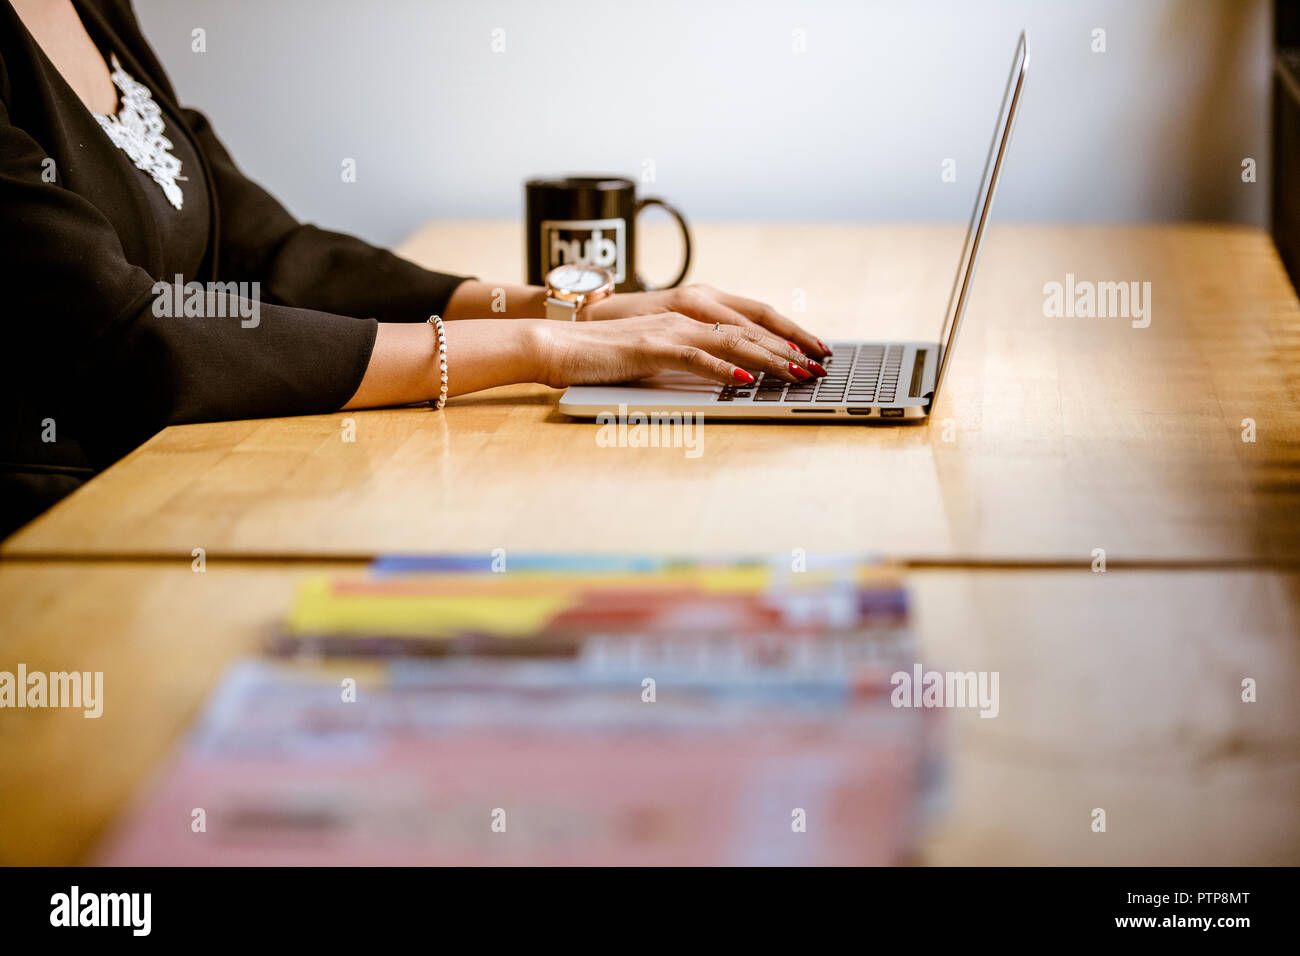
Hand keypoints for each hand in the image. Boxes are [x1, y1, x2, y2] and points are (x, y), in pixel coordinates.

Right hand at [530, 313, 827, 389]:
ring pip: (734, 341)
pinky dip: (726, 370)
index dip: (787, 333)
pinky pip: (698, 357)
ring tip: (798, 375)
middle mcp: (686, 311)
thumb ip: (691, 353)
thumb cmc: (606, 351)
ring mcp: (671, 327)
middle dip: (791, 347)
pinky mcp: (653, 347)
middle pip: (752, 327)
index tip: (814, 350)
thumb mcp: (658, 349)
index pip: (751, 317)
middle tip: (820, 366)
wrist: (559, 343)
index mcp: (690, 308)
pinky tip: (747, 382)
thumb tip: (727, 371)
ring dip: (771, 360)